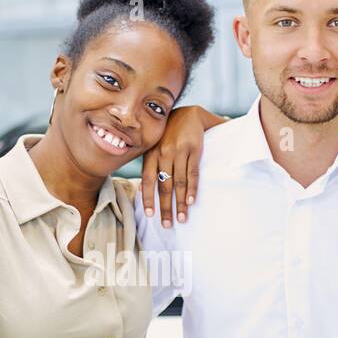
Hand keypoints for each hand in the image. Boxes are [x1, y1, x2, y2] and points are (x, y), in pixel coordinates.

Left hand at [141, 105, 206, 228]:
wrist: (189, 113)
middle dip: (165, 207)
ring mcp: (179, 151)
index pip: (148, 180)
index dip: (149, 198)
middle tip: (167, 225)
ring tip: (182, 218)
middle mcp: (163, 153)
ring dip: (180, 203)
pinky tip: (191, 202)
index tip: (150, 215)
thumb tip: (143, 189)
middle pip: (164, 185)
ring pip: (178, 182)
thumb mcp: (155, 145)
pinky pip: (192, 173)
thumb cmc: (169, 134)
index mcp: (151, 153)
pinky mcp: (194, 149)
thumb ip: (150, 165)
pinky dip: (192, 189)